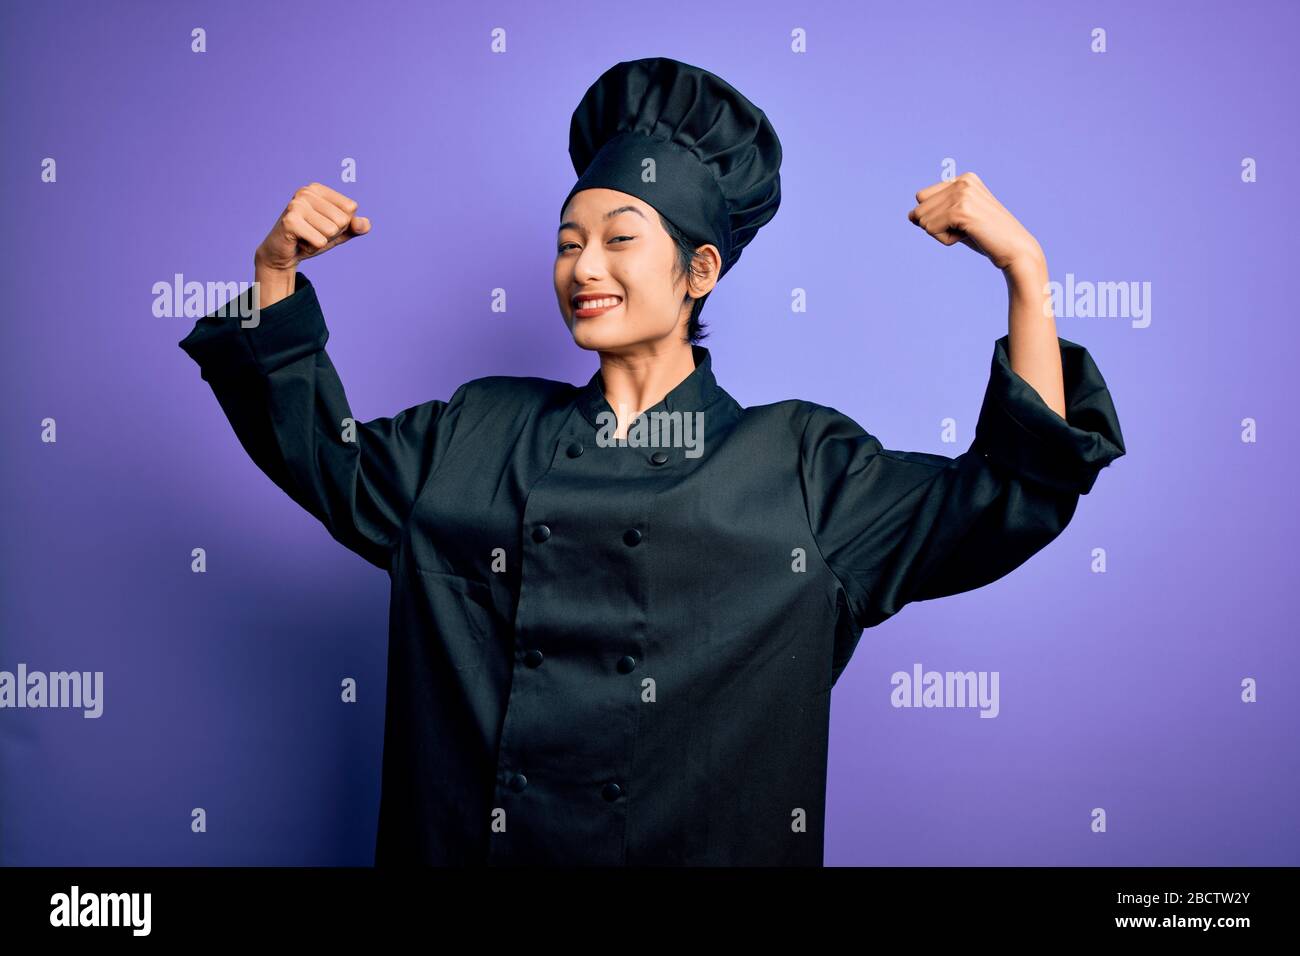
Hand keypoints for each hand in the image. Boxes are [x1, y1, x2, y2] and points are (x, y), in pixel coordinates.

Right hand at [254, 182, 370, 271]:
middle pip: (342, 219)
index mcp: (318, 189)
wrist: (282, 255)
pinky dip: (312, 248)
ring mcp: (297, 205)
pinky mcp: (290, 221)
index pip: (350, 208)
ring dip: (321, 241)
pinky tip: (300, 242)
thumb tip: (365, 224)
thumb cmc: (310, 239)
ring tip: (306, 237)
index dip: (342, 224)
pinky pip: (320, 241)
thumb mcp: (338, 233)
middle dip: (331, 234)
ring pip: (332, 231)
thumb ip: (355, 227)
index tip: (322, 225)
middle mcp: (306, 192)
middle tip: (312, 233)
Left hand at [907, 172, 1042, 271]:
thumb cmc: (987, 237)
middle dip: (936, 226)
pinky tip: (968, 236)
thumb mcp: (958, 220)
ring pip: (923, 220)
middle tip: (966, 229)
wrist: (1015, 250)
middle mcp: (962, 181)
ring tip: (969, 232)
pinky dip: (946, 240)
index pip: (922, 197)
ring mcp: (962, 194)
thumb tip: (910, 215)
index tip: (963, 222)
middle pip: (920, 208)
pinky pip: (931, 230)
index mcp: (963, 178)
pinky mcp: (960, 210)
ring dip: (942, 234)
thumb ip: (936, 213)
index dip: (936, 217)